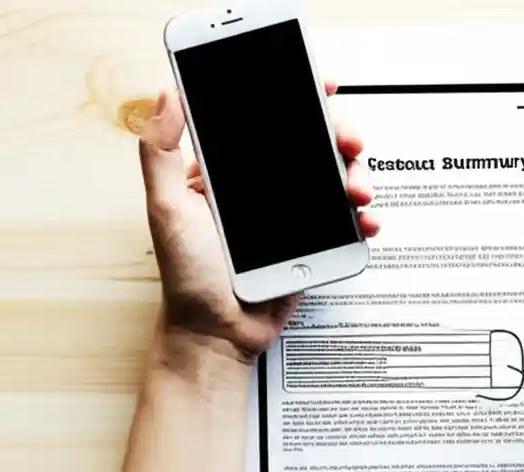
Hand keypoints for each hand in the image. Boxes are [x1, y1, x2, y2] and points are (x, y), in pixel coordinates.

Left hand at [138, 82, 379, 363]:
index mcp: (229, 171)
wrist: (217, 334)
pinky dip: (361, 218)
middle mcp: (263, 188)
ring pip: (334, 179)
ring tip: (356, 190)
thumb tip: (166, 97)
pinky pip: (344, 223)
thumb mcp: (166, 209)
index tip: (317, 85)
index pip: (266, 122)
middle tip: (347, 142)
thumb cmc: (187, 278)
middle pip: (311, 145)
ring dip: (355, 175)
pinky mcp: (312, 244)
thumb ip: (160, 152)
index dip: (294, 98)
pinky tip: (363, 220)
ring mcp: (292, 216)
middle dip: (338, 135)